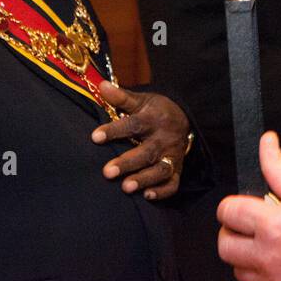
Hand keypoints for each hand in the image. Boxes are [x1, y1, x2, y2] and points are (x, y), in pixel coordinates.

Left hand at [92, 81, 190, 199]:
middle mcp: (164, 139)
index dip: (114, 131)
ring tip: (125, 187)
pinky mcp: (177, 170)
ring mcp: (172, 156)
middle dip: (127, 163)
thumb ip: (121, 97)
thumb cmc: (155, 111)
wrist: (186, 120)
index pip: (133, 125)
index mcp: (154, 119)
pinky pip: (173, 184)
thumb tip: (101, 85)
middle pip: (146, 152)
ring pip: (160, 170)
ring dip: (143, 179)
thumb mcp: (141, 100)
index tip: (95, 137)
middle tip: (107, 172)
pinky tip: (147, 196)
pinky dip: (162, 191)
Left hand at [216, 132, 280, 280]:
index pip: (228, 211)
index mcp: (271, 224)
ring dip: (246, 258)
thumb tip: (266, 144)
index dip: (233, 206)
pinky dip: (264, 279)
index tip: (242, 208)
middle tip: (249, 228)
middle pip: (224, 245)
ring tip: (267, 247)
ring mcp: (272, 280)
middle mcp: (266, 255)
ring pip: (238, 270)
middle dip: (233, 233)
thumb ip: (278, 167)